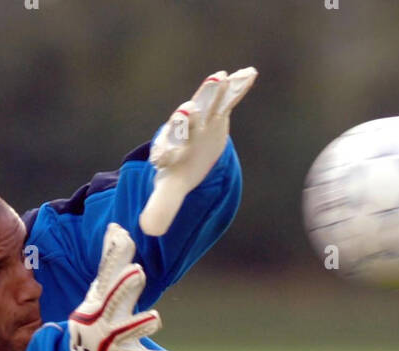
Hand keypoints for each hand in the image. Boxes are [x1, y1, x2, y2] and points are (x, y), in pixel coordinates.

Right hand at [69, 223, 172, 350]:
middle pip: (115, 298)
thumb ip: (110, 260)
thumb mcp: (100, 290)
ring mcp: (112, 339)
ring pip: (127, 330)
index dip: (115, 255)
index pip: (108, 272)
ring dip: (138, 324)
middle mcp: (106, 316)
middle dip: (124, 286)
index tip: (123, 236)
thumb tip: (116, 226)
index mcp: (103, 298)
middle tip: (137, 272)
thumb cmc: (98, 317)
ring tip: (154, 318)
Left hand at [139, 67, 257, 236]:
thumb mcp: (170, 189)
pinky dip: (237, 86)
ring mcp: (202, 118)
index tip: (161, 156)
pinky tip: (250, 73)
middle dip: (186, 117)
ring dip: (211, 92)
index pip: (166, 151)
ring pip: (206, 103)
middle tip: (186, 110)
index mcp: (171, 150)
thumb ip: (161, 206)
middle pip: (183, 122)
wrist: (189, 147)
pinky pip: (228, 97)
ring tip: (218, 78)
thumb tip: (148, 229)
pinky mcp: (218, 110)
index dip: (164, 153)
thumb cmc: (179, 168)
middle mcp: (183, 131)